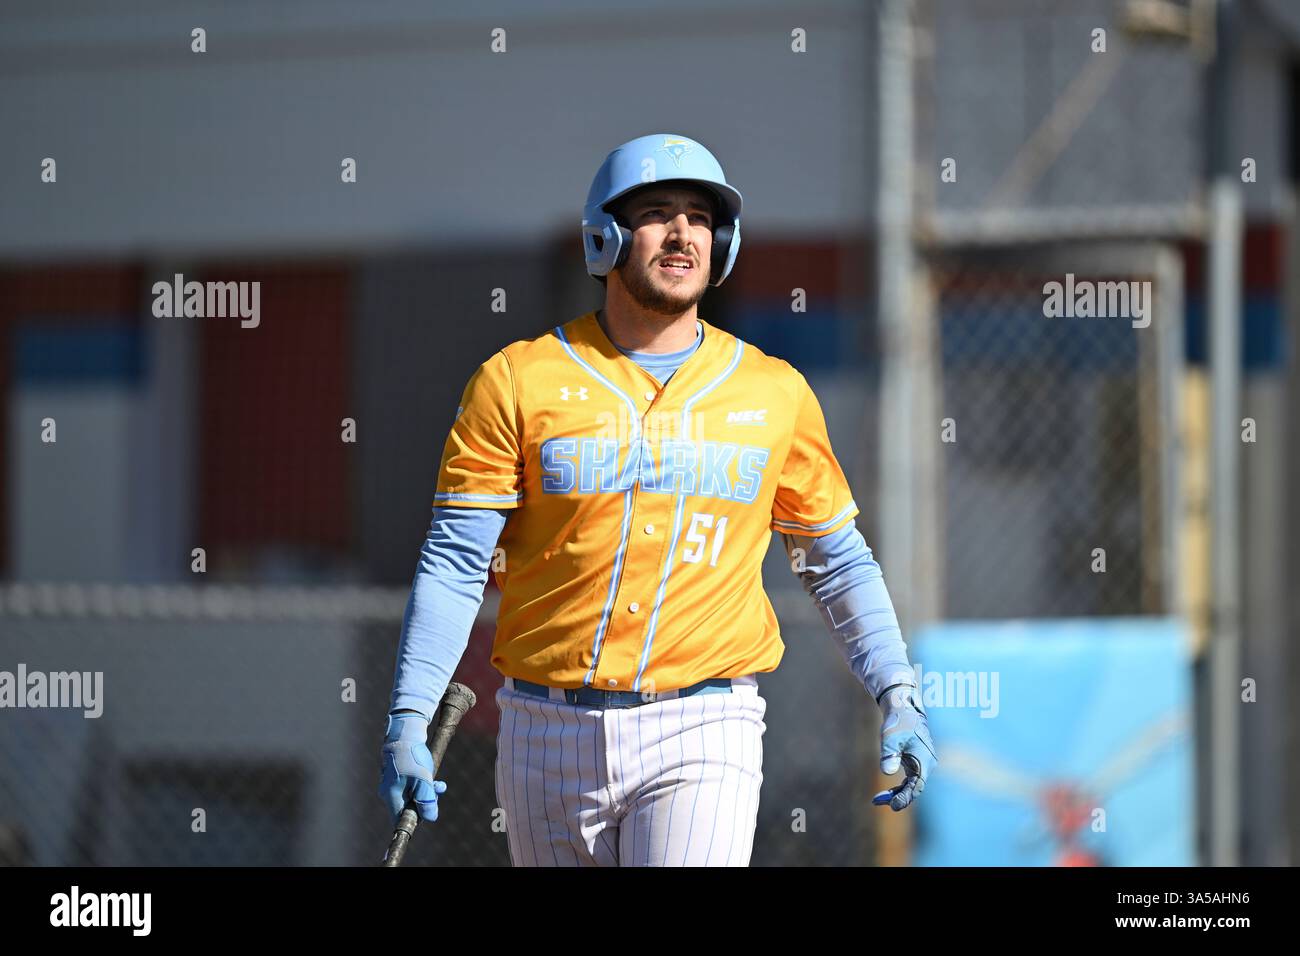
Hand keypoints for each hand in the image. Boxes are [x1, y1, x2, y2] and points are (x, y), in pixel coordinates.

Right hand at [379, 713, 447, 823]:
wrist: (405, 733)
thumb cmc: (412, 757)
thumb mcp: (424, 780)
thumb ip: (427, 800)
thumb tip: (430, 817)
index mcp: (391, 796)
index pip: (400, 819)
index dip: (414, 820)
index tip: (427, 813)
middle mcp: (388, 792)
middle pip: (408, 807)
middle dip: (426, 802)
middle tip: (437, 791)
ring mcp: (392, 783)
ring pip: (412, 795)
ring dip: (427, 791)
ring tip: (439, 784)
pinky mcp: (398, 776)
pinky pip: (411, 786)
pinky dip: (423, 783)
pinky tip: (433, 777)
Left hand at [871, 684, 936, 810]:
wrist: (903, 708)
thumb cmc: (897, 722)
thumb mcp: (890, 738)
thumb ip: (889, 755)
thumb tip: (887, 773)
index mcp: (924, 761)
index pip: (916, 786)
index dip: (905, 798)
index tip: (893, 806)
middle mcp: (926, 764)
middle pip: (914, 788)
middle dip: (897, 797)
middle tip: (876, 802)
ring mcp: (922, 763)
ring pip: (912, 785)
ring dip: (897, 793)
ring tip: (877, 799)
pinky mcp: (917, 762)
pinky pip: (910, 779)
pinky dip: (899, 786)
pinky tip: (887, 792)